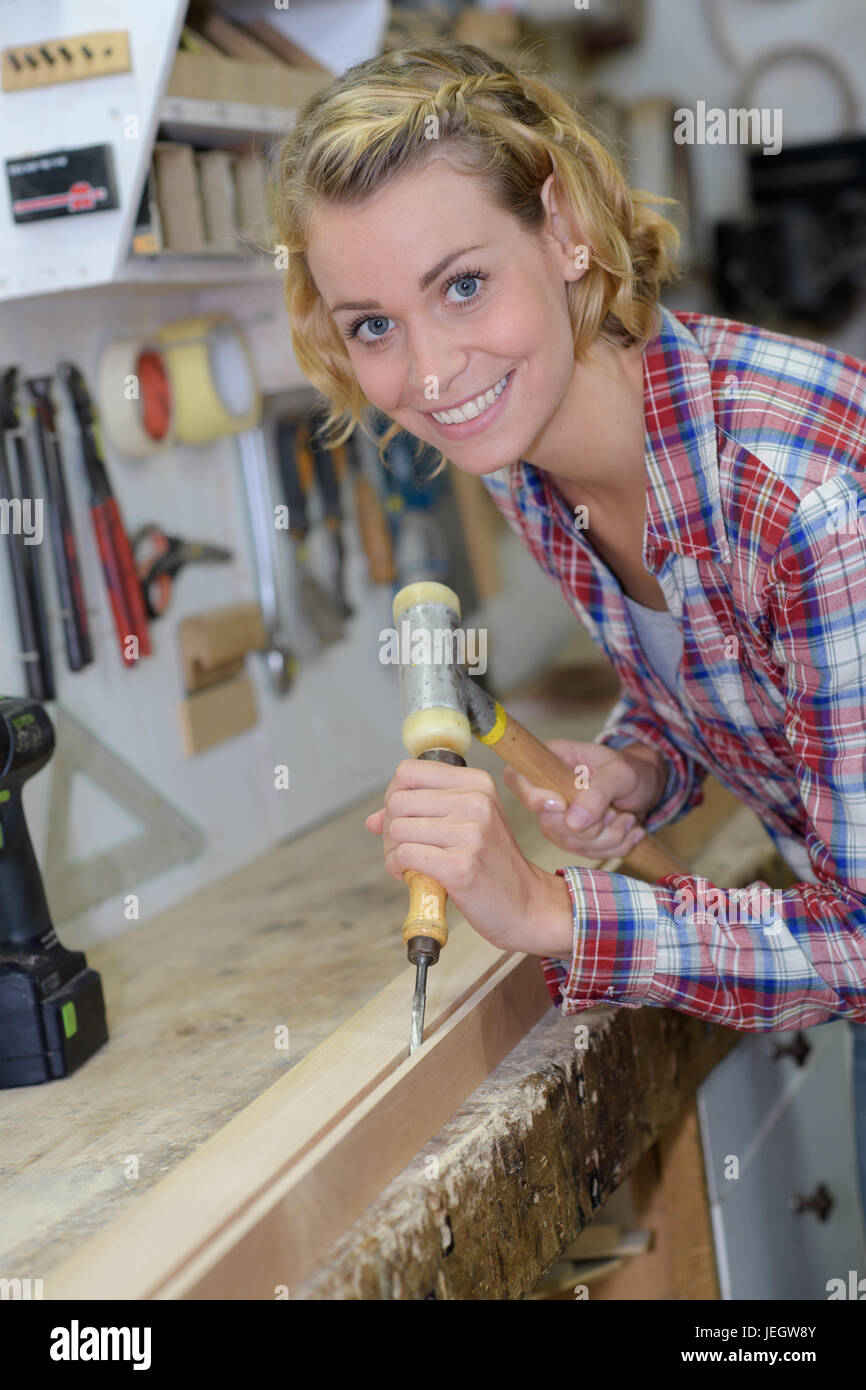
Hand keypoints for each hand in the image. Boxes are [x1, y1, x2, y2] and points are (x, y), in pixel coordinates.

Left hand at [365, 758, 573, 957]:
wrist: (526, 905)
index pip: (409, 771)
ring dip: (391, 851)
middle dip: (389, 828)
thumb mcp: (466, 825)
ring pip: (397, 829)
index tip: (402, 818)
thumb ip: (420, 814)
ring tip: (407, 864)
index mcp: (477, 784)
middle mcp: (476, 802)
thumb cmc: (492, 865)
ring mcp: (471, 834)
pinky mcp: (461, 866)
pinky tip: (410, 876)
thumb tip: (372, 820)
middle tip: (402, 848)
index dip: (394, 796)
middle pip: (398, 801)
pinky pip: (404, 856)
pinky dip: (396, 868)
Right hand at [503, 739, 665, 860]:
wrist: (647, 786)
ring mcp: (558, 819)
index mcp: (550, 763)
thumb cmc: (632, 770)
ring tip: (628, 818)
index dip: (533, 797)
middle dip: (592, 826)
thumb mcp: (621, 773)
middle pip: (549, 822)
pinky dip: (616, 846)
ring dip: (610, 837)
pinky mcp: (573, 839)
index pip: (517, 780)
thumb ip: (597, 794)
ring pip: (573, 843)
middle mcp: (548, 792)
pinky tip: (630, 829)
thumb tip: (572, 822)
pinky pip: (589, 854)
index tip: (561, 803)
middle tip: (615, 811)